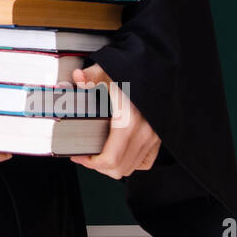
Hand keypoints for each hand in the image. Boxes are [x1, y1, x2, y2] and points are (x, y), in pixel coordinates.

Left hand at [68, 64, 160, 178]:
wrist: (158, 69)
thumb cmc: (133, 70)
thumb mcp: (108, 70)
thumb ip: (90, 76)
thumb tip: (77, 77)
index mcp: (129, 120)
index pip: (110, 158)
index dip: (91, 163)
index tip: (79, 156)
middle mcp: (144, 132)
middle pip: (119, 168)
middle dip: (99, 166)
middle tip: (85, 156)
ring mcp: (154, 136)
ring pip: (132, 167)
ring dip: (113, 166)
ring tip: (98, 156)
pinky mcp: (159, 137)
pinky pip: (145, 161)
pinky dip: (130, 163)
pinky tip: (118, 154)